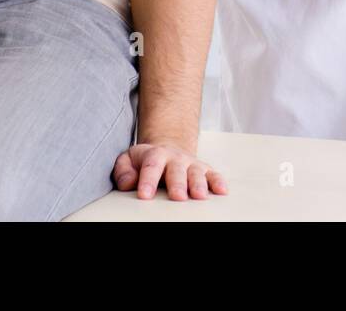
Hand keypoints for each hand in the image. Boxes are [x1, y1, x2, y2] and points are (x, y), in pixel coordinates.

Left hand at [112, 139, 228, 200]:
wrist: (167, 149)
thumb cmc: (146, 160)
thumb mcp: (128, 159)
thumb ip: (123, 170)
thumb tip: (127, 183)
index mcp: (155, 155)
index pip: (151, 166)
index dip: (148, 180)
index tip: (144, 194)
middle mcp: (175, 158)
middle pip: (176, 170)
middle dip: (177, 184)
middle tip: (177, 197)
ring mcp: (191, 164)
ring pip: (196, 172)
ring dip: (199, 184)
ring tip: (200, 196)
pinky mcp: (204, 170)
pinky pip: (213, 174)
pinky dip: (218, 182)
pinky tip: (222, 191)